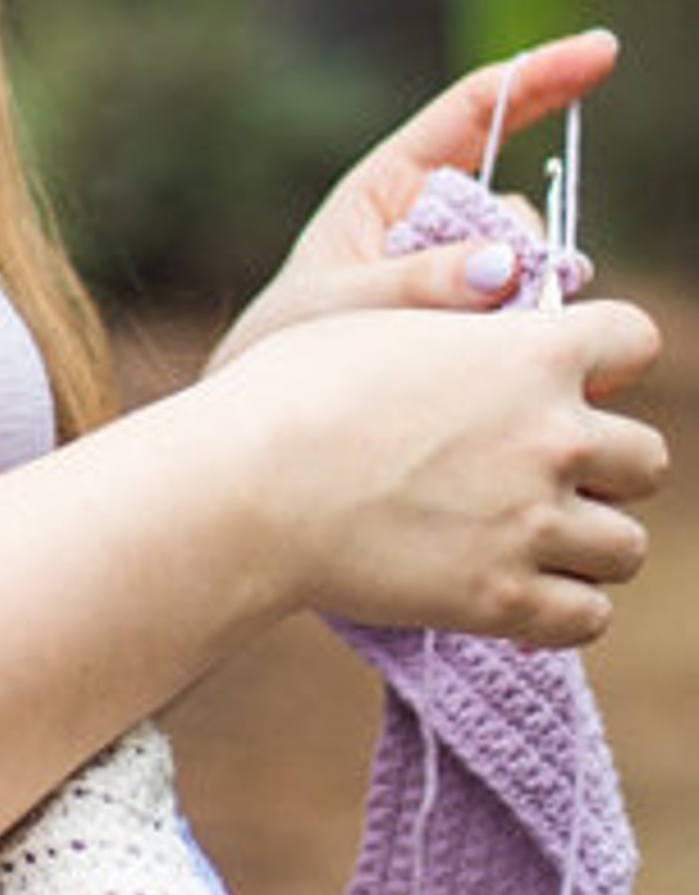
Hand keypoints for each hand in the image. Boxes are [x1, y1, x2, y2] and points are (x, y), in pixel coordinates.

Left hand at [207, 31, 617, 373]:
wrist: (279, 416)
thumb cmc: (287, 343)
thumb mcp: (340, 306)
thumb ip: (417, 284)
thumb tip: (504, 265)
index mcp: (389, 183)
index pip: (475, 111)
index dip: (540, 77)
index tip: (602, 53)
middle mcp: (432, 219)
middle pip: (512, 209)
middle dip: (518, 249)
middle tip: (494, 303)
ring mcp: (457, 269)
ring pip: (524, 265)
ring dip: (512, 302)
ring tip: (452, 345)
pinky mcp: (473, 316)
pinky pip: (519, 311)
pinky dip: (513, 332)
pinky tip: (476, 360)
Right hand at [214, 295, 666, 648]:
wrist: (247, 490)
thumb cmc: (291, 391)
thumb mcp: (380, 311)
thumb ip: (459, 302)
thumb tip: (512, 277)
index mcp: (535, 350)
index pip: (638, 341)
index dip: (607, 364)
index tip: (565, 387)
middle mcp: (554, 436)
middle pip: (648, 459)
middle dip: (605, 470)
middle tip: (542, 480)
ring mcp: (532, 523)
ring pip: (627, 547)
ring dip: (591, 546)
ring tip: (535, 546)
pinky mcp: (500, 599)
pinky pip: (588, 618)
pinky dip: (565, 613)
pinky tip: (523, 599)